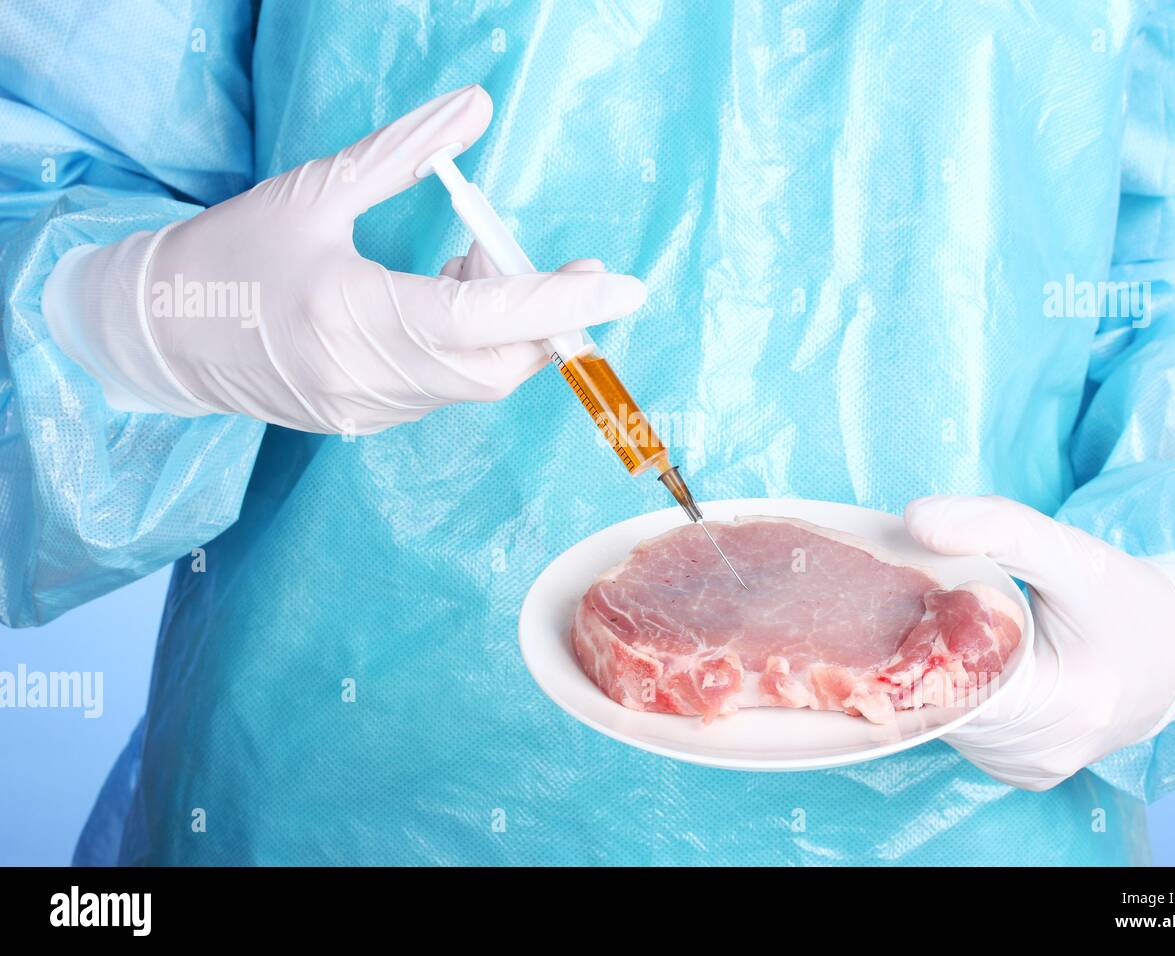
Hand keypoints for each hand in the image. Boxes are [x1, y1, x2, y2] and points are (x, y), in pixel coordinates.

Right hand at [49, 85, 644, 433]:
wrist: (157, 333)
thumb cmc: (232, 251)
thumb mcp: (316, 190)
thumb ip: (405, 153)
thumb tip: (478, 107)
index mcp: (353, 318)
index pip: (483, 321)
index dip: (559, 304)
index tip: (623, 288)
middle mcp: (367, 380)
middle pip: (497, 366)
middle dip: (547, 320)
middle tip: (573, 270)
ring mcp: (366, 412)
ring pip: (475, 382)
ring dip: (505, 329)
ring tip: (476, 263)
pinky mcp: (363, 422)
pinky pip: (444, 389)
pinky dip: (469, 348)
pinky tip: (448, 299)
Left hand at [904, 494, 1174, 790]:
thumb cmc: (1124, 601)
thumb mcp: (1072, 552)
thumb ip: (997, 527)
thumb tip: (918, 520)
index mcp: (1064, 708)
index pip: (948, 684)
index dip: (924, 637)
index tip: (931, 598)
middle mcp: (1040, 754)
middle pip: (937, 703)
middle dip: (925, 651)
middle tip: (942, 606)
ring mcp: (1026, 768)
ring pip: (941, 720)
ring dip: (934, 674)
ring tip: (959, 631)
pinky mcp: (1020, 770)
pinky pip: (960, 732)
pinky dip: (952, 694)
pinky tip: (971, 662)